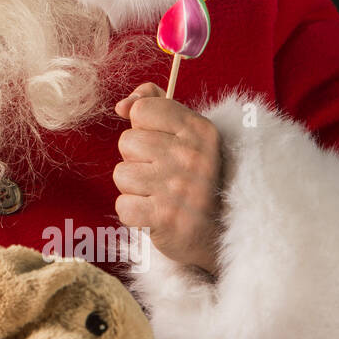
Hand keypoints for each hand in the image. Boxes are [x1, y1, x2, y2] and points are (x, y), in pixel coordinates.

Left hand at [113, 82, 223, 275]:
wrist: (216, 234)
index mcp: (200, 130)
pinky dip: (133, 213)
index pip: (142, 109)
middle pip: (127, 142)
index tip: (162, 144)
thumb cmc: (193, 176)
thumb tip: (122, 105)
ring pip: (121, 174)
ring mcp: (179, 187)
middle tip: (162, 175)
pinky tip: (154, 214)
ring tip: (159, 194)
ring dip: (134, 188)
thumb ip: (155, 105)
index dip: (143, 128)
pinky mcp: (165, 217)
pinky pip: (123, 206)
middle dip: (136, 160)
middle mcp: (192, 156)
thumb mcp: (186, 134)